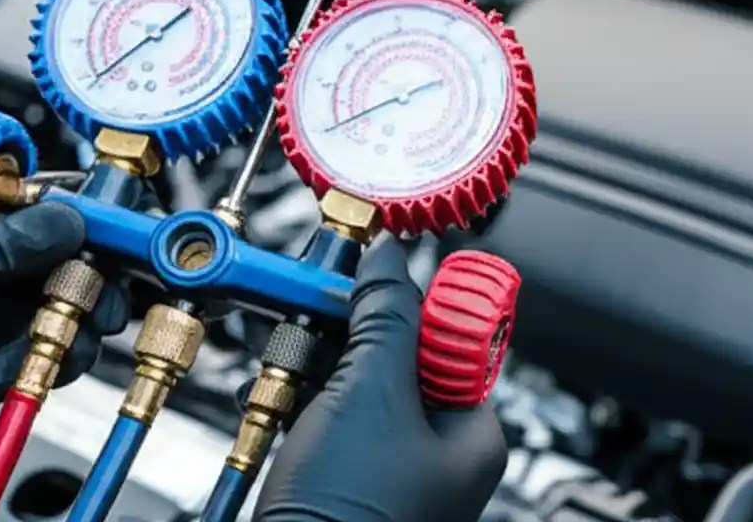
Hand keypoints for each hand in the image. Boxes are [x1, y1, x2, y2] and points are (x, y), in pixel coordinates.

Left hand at [0, 197, 128, 424]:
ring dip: (62, 340)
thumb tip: (68, 223)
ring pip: (64, 312)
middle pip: (79, 259)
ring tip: (29, 361)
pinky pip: (33, 354)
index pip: (58, 197)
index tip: (135, 247)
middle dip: (96, 290)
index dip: (105, 218)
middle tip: (96, 317)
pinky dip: (26, 371)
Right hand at [253, 237, 507, 521]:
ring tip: (295, 359)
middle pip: (402, 355)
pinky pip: (333, 417)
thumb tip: (390, 256)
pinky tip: (281, 394)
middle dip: (354, 333)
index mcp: (472, 432)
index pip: (454, 336)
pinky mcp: (349, 479)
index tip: (368, 279)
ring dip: (322, 363)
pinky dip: (306, 397)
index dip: (409, 304)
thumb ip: (386, 316)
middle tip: (320, 316)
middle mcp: (441, 452)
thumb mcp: (370, 394)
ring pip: (361, 383)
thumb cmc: (349, 514)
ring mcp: (394, 468)